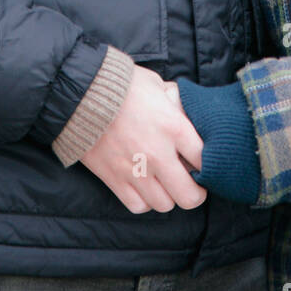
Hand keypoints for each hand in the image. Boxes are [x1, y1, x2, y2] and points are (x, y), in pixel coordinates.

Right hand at [79, 65, 206, 214]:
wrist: (82, 93)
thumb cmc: (122, 84)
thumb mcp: (157, 85)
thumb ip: (175, 102)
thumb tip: (186, 110)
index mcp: (173, 127)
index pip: (205, 159)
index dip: (209, 163)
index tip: (204, 162)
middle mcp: (158, 154)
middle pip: (190, 196)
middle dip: (195, 192)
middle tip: (193, 184)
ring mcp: (135, 170)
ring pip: (165, 205)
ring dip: (168, 196)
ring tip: (166, 183)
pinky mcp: (115, 179)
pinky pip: (138, 206)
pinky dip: (144, 200)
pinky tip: (144, 186)